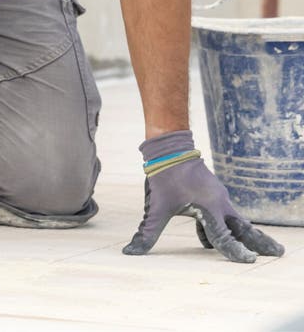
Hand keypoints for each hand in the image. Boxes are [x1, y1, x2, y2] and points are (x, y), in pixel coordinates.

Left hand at [123, 130, 284, 262]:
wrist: (169, 147)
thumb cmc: (164, 177)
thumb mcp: (155, 208)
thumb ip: (147, 233)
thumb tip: (130, 252)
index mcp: (209, 210)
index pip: (224, 238)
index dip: (235, 252)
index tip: (249, 262)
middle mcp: (219, 203)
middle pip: (244, 228)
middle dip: (259, 242)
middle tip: (277, 253)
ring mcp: (218, 196)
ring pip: (237, 219)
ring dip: (247, 234)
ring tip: (258, 246)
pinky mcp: (213, 191)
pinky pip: (225, 213)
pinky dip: (228, 225)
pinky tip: (217, 236)